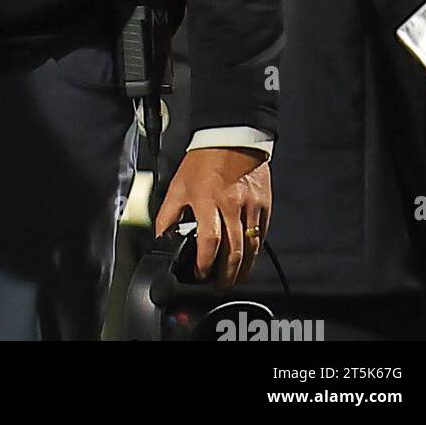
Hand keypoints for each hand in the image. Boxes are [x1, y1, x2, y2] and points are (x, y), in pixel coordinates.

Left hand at [154, 146, 271, 289]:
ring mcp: (250, 207)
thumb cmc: (203, 161)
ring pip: (251, 249)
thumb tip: (161, 237)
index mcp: (206, 201)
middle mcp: (230, 206)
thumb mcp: (178, 185)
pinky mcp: (264, 206)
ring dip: (243, 270)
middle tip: (219, 286)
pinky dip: (254, 251)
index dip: (204, 264)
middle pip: (233, 252)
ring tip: (233, 279)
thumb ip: (168, 213)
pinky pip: (261, 236)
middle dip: (226, 276)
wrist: (231, 138)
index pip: (209, 242)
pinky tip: (248, 259)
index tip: (199, 274)